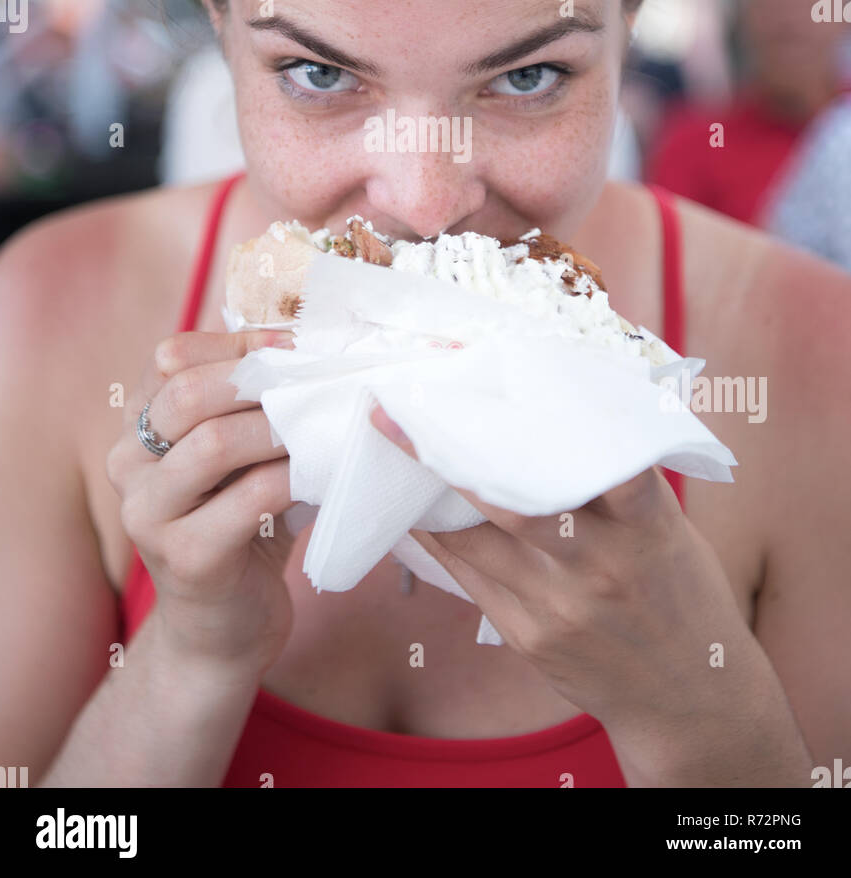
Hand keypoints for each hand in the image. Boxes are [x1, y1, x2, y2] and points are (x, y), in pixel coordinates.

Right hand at [107, 330, 298, 684]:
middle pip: (187, 393)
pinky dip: (297, 476)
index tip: (295, 344)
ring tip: (327, 421)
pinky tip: (325, 472)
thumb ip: (248, 402)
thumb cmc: (241, 524)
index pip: (172, 357)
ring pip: (215, 442)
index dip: (236, 342)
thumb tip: (306, 338)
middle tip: (317, 379)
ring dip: (282, 426)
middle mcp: (128, 465)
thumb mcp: (237, 454)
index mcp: (136, 427)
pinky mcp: (186, 558)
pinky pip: (252, 498)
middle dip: (260, 378)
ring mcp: (149, 515)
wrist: (222, 629)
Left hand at [369, 403, 761, 747]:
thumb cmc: (680, 594)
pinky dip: (440, 537)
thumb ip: (621, 482)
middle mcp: (600, 566)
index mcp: (645, 529)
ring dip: (430, 494)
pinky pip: (469, 577)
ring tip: (395, 447)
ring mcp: (559, 606)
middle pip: (514, 502)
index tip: (504, 387)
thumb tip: (561, 414)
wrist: (688, 697)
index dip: (558, 427)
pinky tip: (415, 507)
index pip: (606, 466)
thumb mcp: (670, 531)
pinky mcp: (528, 636)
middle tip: (410, 409)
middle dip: (454, 455)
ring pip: (475, 539)